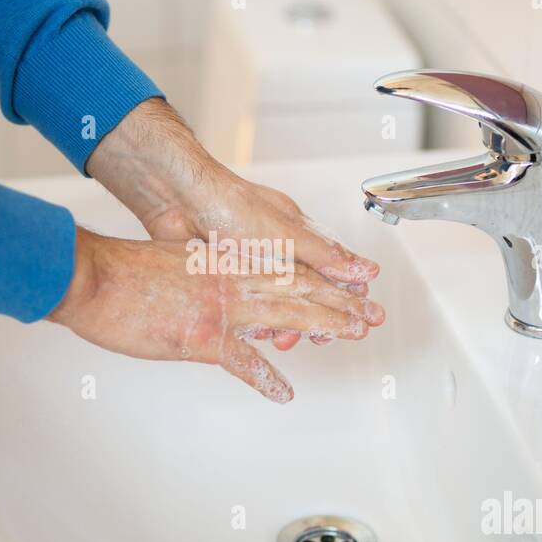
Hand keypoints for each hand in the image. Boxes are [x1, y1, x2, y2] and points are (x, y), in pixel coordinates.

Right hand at [47, 228, 385, 402]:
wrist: (92, 278)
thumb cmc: (122, 273)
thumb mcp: (173, 263)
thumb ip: (203, 276)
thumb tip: (216, 291)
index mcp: (223, 262)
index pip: (284, 267)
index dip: (321, 276)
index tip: (347, 283)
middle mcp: (230, 280)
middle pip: (298, 288)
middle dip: (338, 300)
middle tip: (370, 311)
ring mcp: (220, 309)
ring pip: (287, 315)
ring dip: (325, 324)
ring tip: (353, 333)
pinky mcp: (201, 338)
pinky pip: (243, 362)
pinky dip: (266, 377)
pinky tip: (284, 391)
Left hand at [87, 98, 380, 349]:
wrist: (175, 201)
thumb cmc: (229, 205)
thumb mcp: (285, 234)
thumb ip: (324, 256)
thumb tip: (366, 271)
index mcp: (297, 236)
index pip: (333, 270)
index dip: (348, 295)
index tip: (362, 318)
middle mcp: (276, 251)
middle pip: (307, 294)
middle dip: (318, 318)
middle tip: (324, 338)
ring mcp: (250, 265)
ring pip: (276, 305)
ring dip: (284, 324)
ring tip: (286, 340)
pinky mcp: (224, 278)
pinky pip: (244, 308)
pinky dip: (251, 322)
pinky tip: (252, 333)